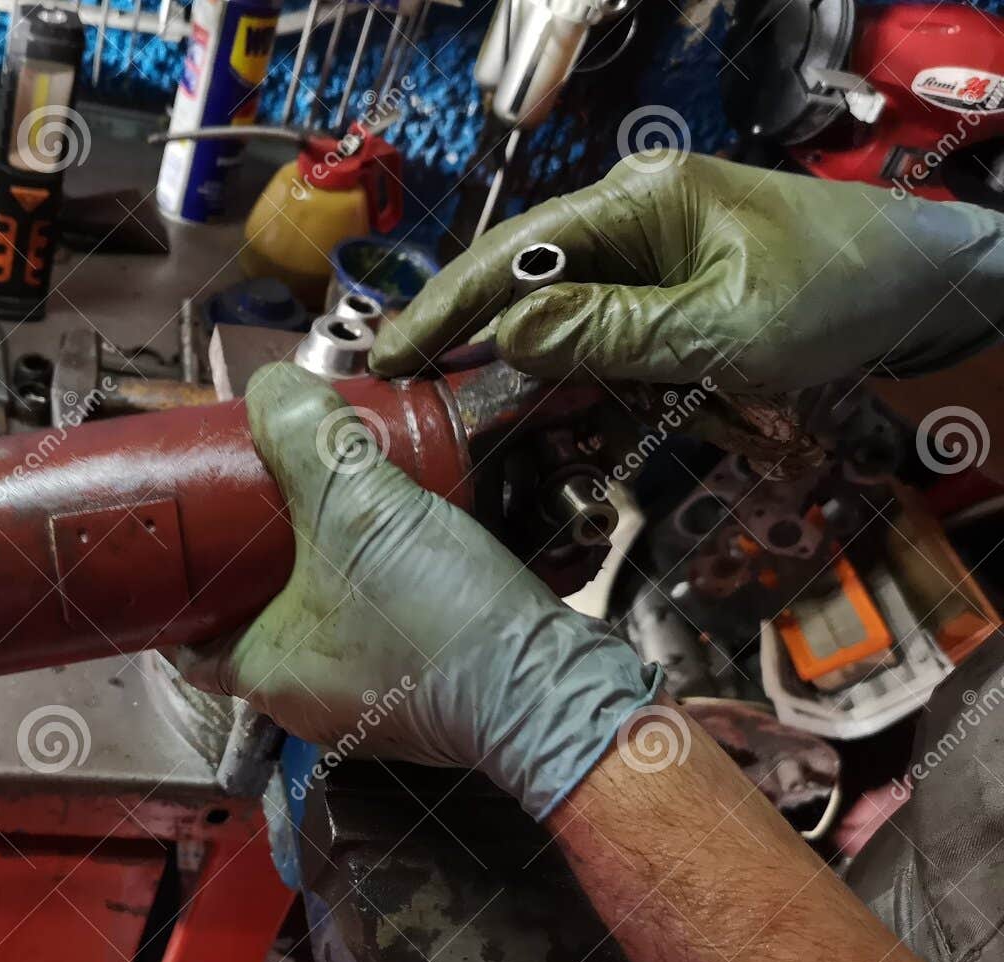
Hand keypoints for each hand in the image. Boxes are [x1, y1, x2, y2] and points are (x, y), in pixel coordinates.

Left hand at [173, 364, 657, 818]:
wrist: (554, 687)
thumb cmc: (443, 625)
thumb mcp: (359, 508)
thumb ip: (308, 438)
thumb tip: (272, 389)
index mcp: (265, 673)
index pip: (187, 637)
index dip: (183, 580)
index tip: (188, 531)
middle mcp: (309, 696)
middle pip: (258, 612)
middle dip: (263, 551)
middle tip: (269, 492)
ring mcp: (369, 696)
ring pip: (324, 615)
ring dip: (328, 560)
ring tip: (338, 498)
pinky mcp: (424, 686)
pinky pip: (381, 623)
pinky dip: (380, 578)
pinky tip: (403, 530)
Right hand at [371, 155, 1003, 392]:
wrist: (931, 286)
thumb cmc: (842, 291)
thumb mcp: (723, 327)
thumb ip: (611, 333)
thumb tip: (508, 336)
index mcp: (638, 203)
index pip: (512, 252)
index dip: (445, 307)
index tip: (387, 352)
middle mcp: (633, 216)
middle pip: (518, 276)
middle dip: (460, 331)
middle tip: (397, 383)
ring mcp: (652, 251)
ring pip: (554, 306)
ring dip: (510, 357)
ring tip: (447, 400)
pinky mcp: (671, 287)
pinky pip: (599, 328)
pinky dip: (568, 368)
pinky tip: (535, 399)